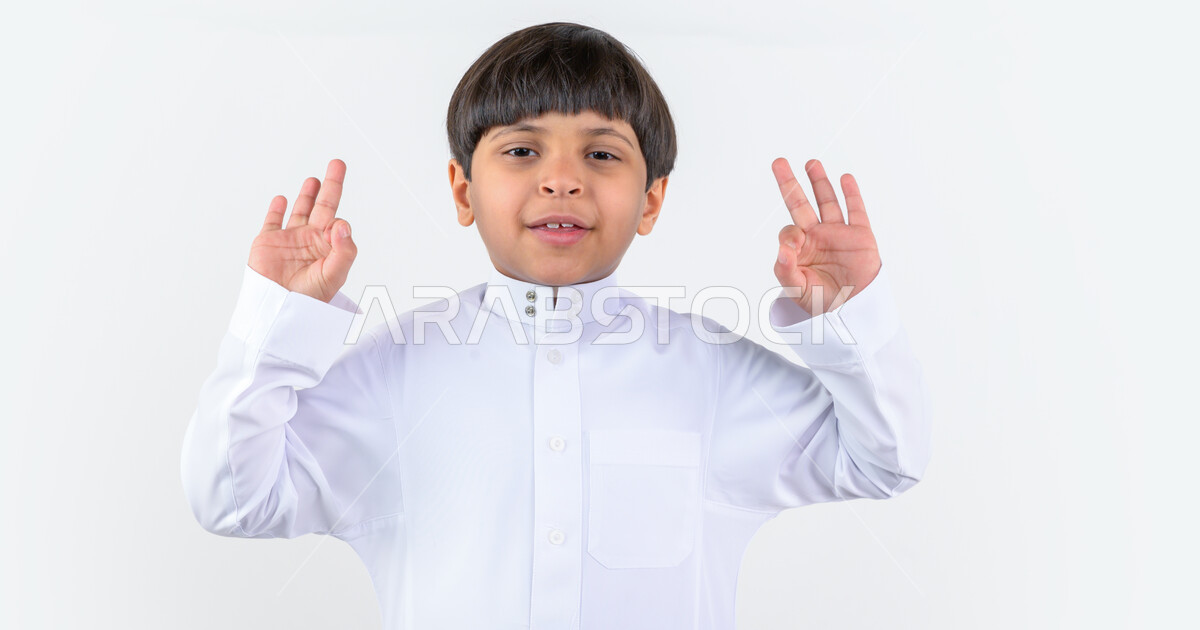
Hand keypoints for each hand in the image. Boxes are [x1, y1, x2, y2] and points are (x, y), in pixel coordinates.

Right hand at [248, 159, 356, 303]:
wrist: (276, 310)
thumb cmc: (308, 300)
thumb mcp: (333, 276)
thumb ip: (344, 250)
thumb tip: (342, 224)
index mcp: (328, 248)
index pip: (338, 224)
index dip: (338, 223)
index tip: (333, 227)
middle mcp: (310, 241)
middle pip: (323, 207)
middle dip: (331, 185)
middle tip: (337, 164)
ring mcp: (289, 240)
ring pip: (300, 211)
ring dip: (307, 195)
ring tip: (314, 180)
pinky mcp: (268, 242)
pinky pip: (272, 222)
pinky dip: (276, 210)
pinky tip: (282, 199)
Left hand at [771, 157, 880, 316]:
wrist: (852, 312)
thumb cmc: (821, 303)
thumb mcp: (796, 290)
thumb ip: (786, 270)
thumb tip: (784, 248)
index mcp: (800, 249)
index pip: (790, 231)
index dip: (790, 235)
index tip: (795, 245)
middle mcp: (817, 237)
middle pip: (800, 204)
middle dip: (790, 183)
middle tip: (778, 162)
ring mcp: (838, 234)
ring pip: (827, 202)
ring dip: (819, 182)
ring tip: (811, 162)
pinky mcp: (860, 236)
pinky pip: (856, 211)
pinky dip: (851, 194)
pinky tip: (845, 178)